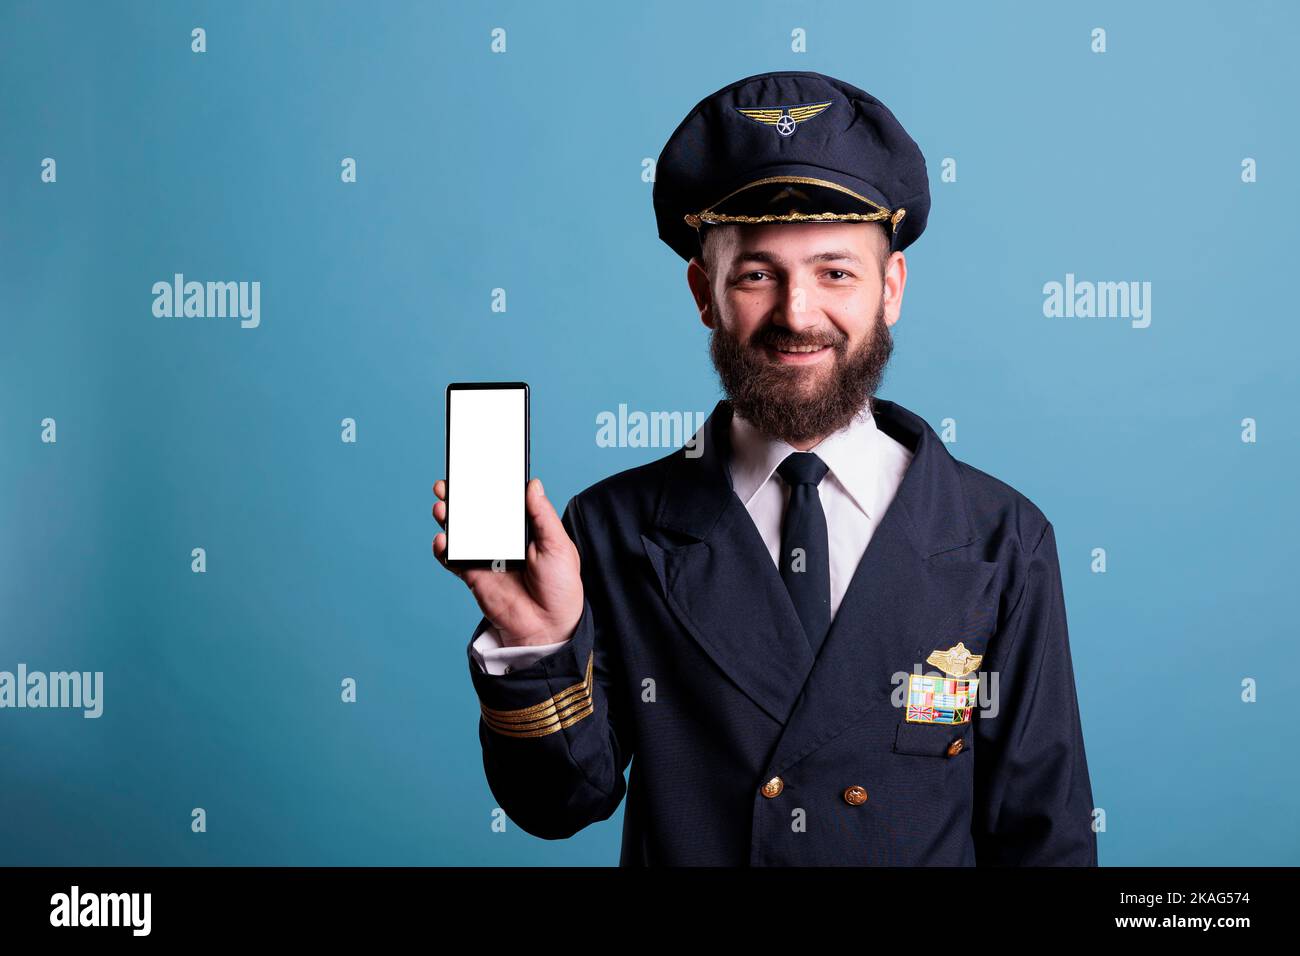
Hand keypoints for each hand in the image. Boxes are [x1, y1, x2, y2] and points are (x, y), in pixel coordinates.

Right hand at [432, 478, 583, 646]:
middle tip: (447, 485)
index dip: (487, 484)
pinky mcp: (474, 574)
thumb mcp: (558, 545)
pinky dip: (443, 549)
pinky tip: (443, 539)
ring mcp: (486, 555)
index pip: (502, 500)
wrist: (549, 627)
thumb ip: (542, 515)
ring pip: (460, 531)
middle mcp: (502, 538)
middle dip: (459, 496)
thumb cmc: (561, 586)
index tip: (475, 467)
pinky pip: (452, 558)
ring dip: (448, 517)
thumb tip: (533, 483)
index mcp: (524, 527)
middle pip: (475, 511)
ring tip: (442, 507)